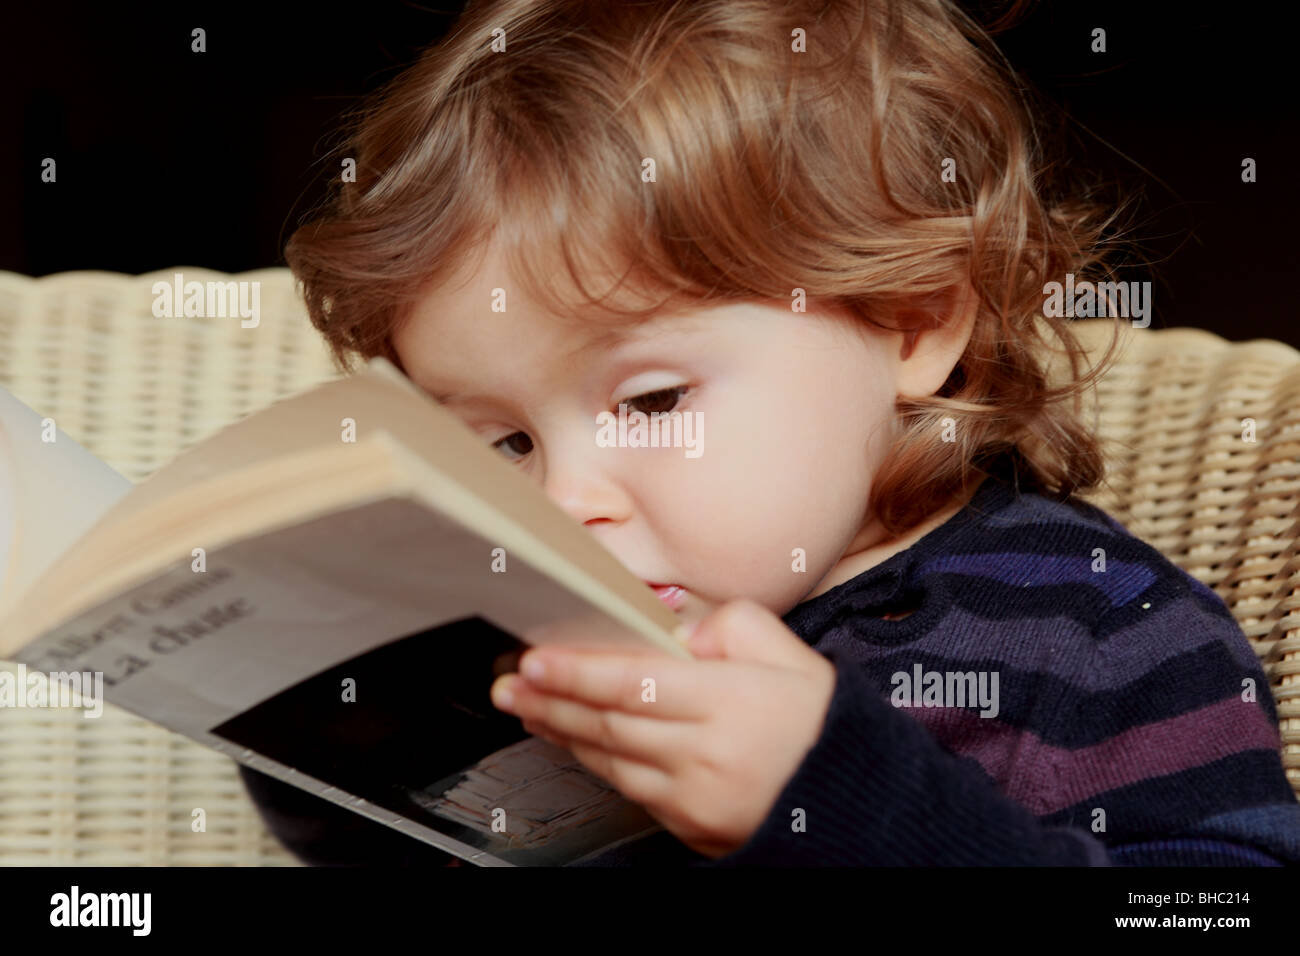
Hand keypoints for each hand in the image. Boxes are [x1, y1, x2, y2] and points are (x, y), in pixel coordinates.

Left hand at [488, 599, 835, 858]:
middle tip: (509, 684)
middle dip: (552, 701)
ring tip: (527, 707)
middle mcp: (707, 755)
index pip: (638, 683)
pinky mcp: (690, 827)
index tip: (535, 660)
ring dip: (563, 732)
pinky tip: (575, 742)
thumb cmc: (821, 722)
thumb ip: (730, 628)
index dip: (579, 672)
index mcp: (732, 703)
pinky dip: (596, 763)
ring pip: (612, 761)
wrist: (853, 800)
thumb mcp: (790, 654)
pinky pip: (630, 790)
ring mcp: (695, 798)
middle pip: (612, 724)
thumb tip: (674, 632)